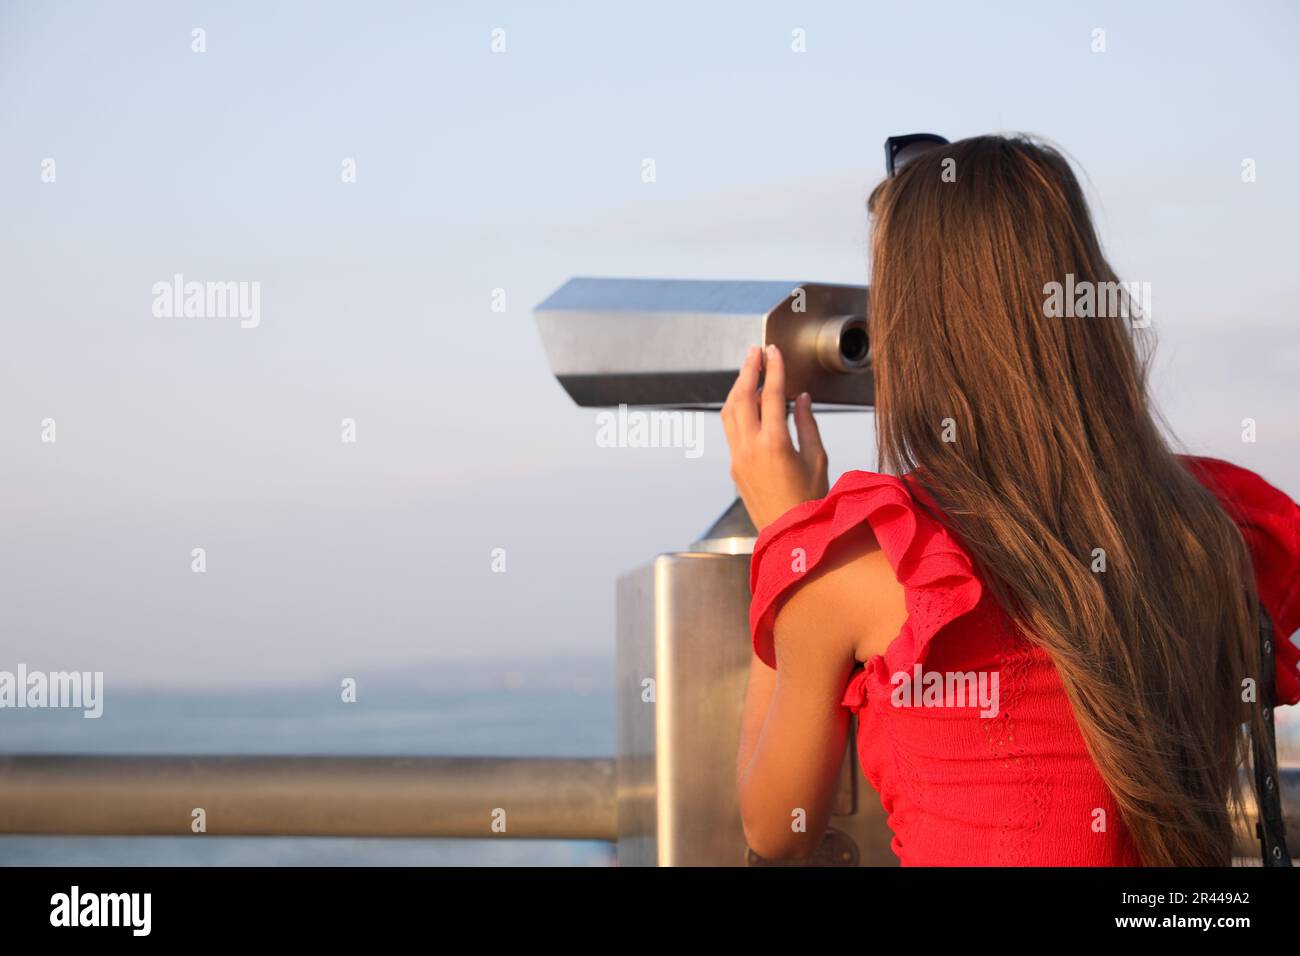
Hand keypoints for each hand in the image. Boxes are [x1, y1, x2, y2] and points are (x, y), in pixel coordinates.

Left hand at [721, 343, 828, 530]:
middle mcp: (750, 448)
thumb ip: (806, 424)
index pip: (771, 395)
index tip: (774, 351)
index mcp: (774, 444)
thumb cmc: (809, 501)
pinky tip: (746, 402)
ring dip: (738, 387)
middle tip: (755, 351)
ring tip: (749, 371)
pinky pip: (730, 429)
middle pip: (742, 397)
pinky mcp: (734, 467)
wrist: (790, 535)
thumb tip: (800, 398)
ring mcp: (738, 457)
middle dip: (748, 370)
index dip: (773, 369)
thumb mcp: (816, 459)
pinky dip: (736, 409)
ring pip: (729, 412)